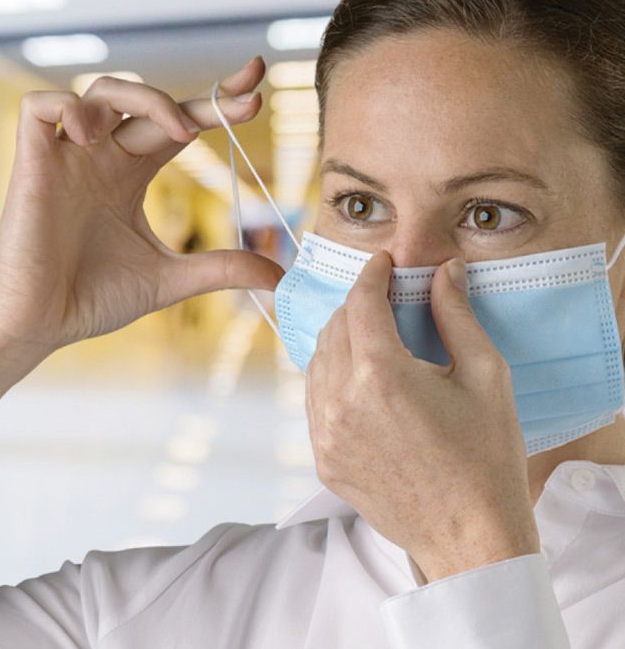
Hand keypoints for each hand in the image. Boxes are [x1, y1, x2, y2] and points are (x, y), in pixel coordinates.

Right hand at [0, 59, 283, 419]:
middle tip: (247, 100)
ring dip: (143, 96)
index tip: (256, 97)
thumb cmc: (93, 299)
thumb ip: (221, 269)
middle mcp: (102, 157)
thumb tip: (278, 276)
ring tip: (179, 131)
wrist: (41, 324)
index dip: (216, 104)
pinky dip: (66, 106)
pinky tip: (91, 135)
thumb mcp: (171, 279)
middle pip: (150, 102)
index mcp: (130, 176)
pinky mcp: (32, 162)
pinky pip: (38, 106)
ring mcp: (68, 156)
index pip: (177, 124)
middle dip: (203, 96)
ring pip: (101, 90)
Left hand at [305, 253, 539, 581]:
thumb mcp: (485, 377)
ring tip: (375, 340)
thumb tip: (444, 271)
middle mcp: (341, 400)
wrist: (470, 537)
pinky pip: (315, 400)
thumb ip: (456, 316)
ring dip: (341, 341)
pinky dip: (332, 379)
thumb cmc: (487, 457)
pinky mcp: (322, 458)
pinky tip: (362, 381)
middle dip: (358, 306)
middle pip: (335, 328)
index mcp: (381, 374)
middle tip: (386, 302)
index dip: (372, 275)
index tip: (383, 264)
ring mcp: (325, 432)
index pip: (361, 302)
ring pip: (317, 362)